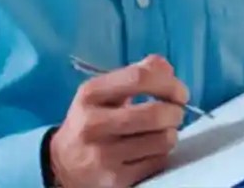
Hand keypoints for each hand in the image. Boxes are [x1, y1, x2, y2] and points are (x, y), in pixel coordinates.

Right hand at [48, 55, 187, 187]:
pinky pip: (157, 163)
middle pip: (154, 113)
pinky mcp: (115, 180)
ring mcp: (103, 155)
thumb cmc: (90, 121)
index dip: (169, 83)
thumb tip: (166, 68)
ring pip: (161, 140)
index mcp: (91, 94)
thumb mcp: (102, 92)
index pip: (139, 78)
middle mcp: (94, 124)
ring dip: (171, 134)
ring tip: (163, 132)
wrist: (63, 165)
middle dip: (175, 112)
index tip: (180, 93)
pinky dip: (162, 154)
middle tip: (175, 114)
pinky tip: (151, 151)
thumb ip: (135, 75)